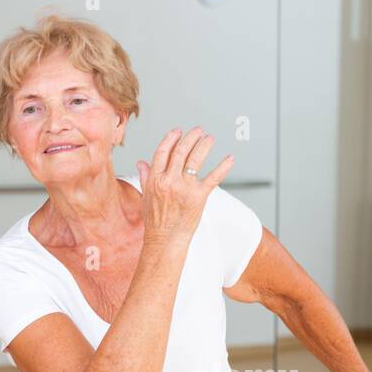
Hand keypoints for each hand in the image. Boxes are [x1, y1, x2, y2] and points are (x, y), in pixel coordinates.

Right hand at [136, 127, 232, 242]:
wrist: (164, 240)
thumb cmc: (155, 221)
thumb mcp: (146, 196)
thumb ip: (145, 176)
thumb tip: (141, 162)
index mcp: (155, 179)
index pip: (163, 151)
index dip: (171, 138)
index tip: (178, 131)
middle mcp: (169, 180)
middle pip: (180, 151)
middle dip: (191, 138)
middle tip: (199, 130)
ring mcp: (184, 188)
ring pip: (195, 159)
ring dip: (204, 146)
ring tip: (210, 138)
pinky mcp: (198, 197)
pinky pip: (213, 178)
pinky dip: (222, 167)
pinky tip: (229, 158)